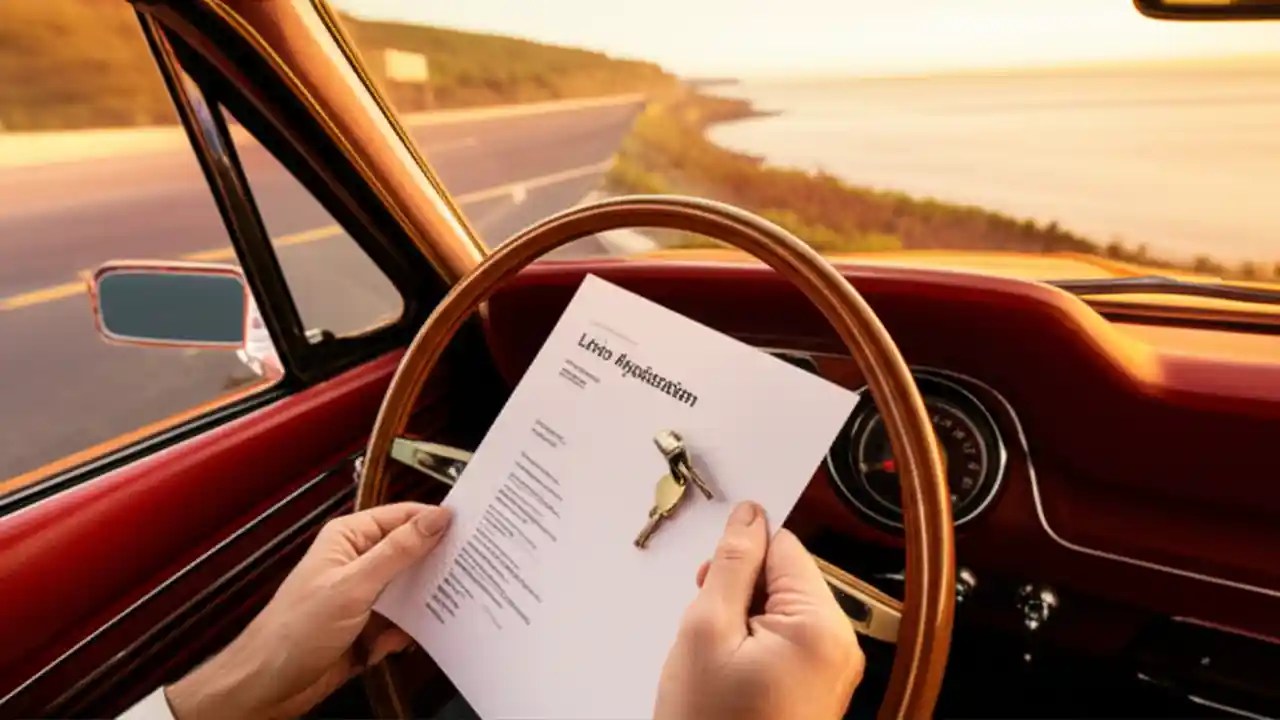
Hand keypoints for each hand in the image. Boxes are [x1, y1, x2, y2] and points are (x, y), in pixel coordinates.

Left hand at [165, 503, 451, 719]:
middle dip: (433, 570)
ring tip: (429, 618)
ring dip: (418, 608)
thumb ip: (399, 551)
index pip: (404, 517)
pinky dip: (402, 636)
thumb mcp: (354, 585)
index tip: (473, 531)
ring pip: (411, 592)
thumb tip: (438, 517)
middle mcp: (358, 562)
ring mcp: (364, 596)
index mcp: (350, 538)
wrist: (267, 686)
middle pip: (412, 554)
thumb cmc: (297, 629)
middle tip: (466, 576)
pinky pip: (402, 623)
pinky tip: (388, 648)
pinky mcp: (367, 626)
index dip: (436, 522)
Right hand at [654, 501, 863, 719]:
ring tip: (717, 662)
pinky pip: (784, 644)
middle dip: (740, 593)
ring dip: (742, 623)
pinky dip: (752, 649)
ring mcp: (831, 672)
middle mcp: (839, 647)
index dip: (741, 554)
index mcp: (820, 626)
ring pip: (780, 612)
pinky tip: (729, 675)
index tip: (712, 573)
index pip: (785, 547)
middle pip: (786, 579)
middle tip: (707, 630)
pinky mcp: (817, 690)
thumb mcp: (706, 633)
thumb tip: (748, 518)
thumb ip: (730, 566)